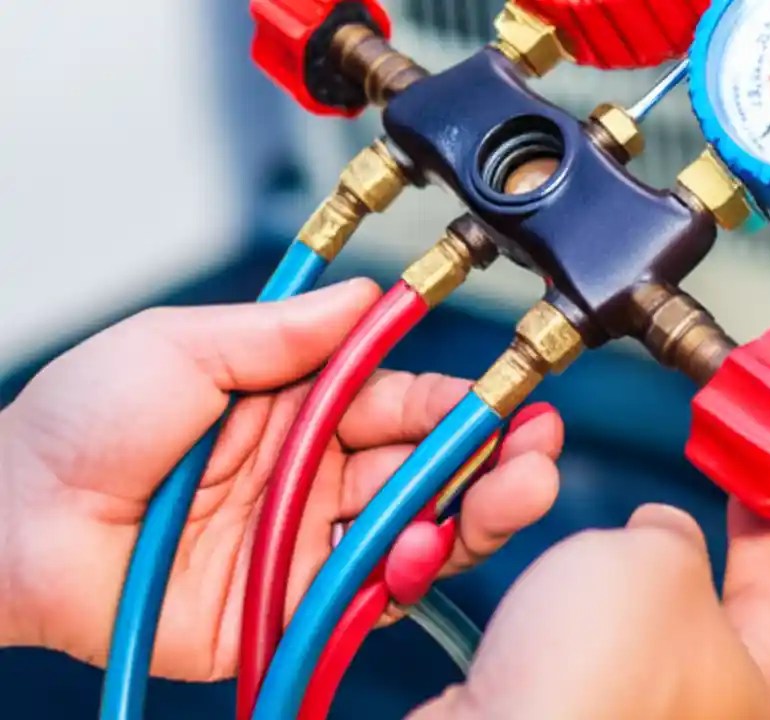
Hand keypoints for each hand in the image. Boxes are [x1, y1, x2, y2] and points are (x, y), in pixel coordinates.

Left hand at [0, 279, 562, 680]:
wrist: (14, 534)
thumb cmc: (76, 430)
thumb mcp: (178, 347)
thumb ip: (280, 332)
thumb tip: (365, 299)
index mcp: (294, 401)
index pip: (398, 396)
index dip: (457, 393)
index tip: (510, 386)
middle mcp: (313, 468)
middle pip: (425, 462)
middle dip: (491, 452)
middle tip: (537, 444)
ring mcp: (308, 535)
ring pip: (415, 523)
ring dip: (476, 508)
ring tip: (523, 488)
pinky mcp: (294, 596)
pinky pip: (371, 587)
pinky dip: (409, 571)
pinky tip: (426, 548)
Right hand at [412, 501, 769, 719]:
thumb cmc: (599, 665)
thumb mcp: (659, 557)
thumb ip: (673, 535)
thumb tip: (654, 537)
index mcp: (745, 696)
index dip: (768, 544)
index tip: (759, 498)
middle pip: (688, 625)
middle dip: (663, 566)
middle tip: (649, 517)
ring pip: (609, 640)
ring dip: (588, 594)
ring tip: (569, 569)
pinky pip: (551, 663)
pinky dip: (539, 627)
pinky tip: (524, 613)